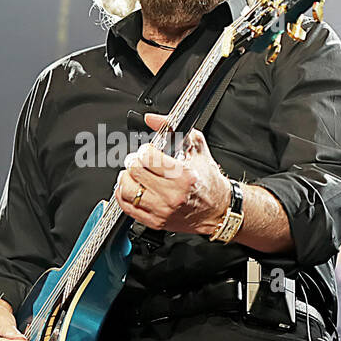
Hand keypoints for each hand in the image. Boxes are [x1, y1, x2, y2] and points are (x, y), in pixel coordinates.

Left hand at [113, 112, 230, 234]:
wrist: (217, 209)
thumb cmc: (208, 180)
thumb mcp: (196, 147)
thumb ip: (173, 129)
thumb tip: (152, 119)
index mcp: (183, 176)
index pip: (148, 157)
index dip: (144, 150)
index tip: (147, 151)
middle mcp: (172, 195)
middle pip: (135, 172)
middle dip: (133, 162)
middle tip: (137, 161)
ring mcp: (163, 210)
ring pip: (128, 191)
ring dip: (126, 178)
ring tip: (132, 174)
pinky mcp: (156, 221)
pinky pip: (128, 208)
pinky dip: (123, 196)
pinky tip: (129, 188)